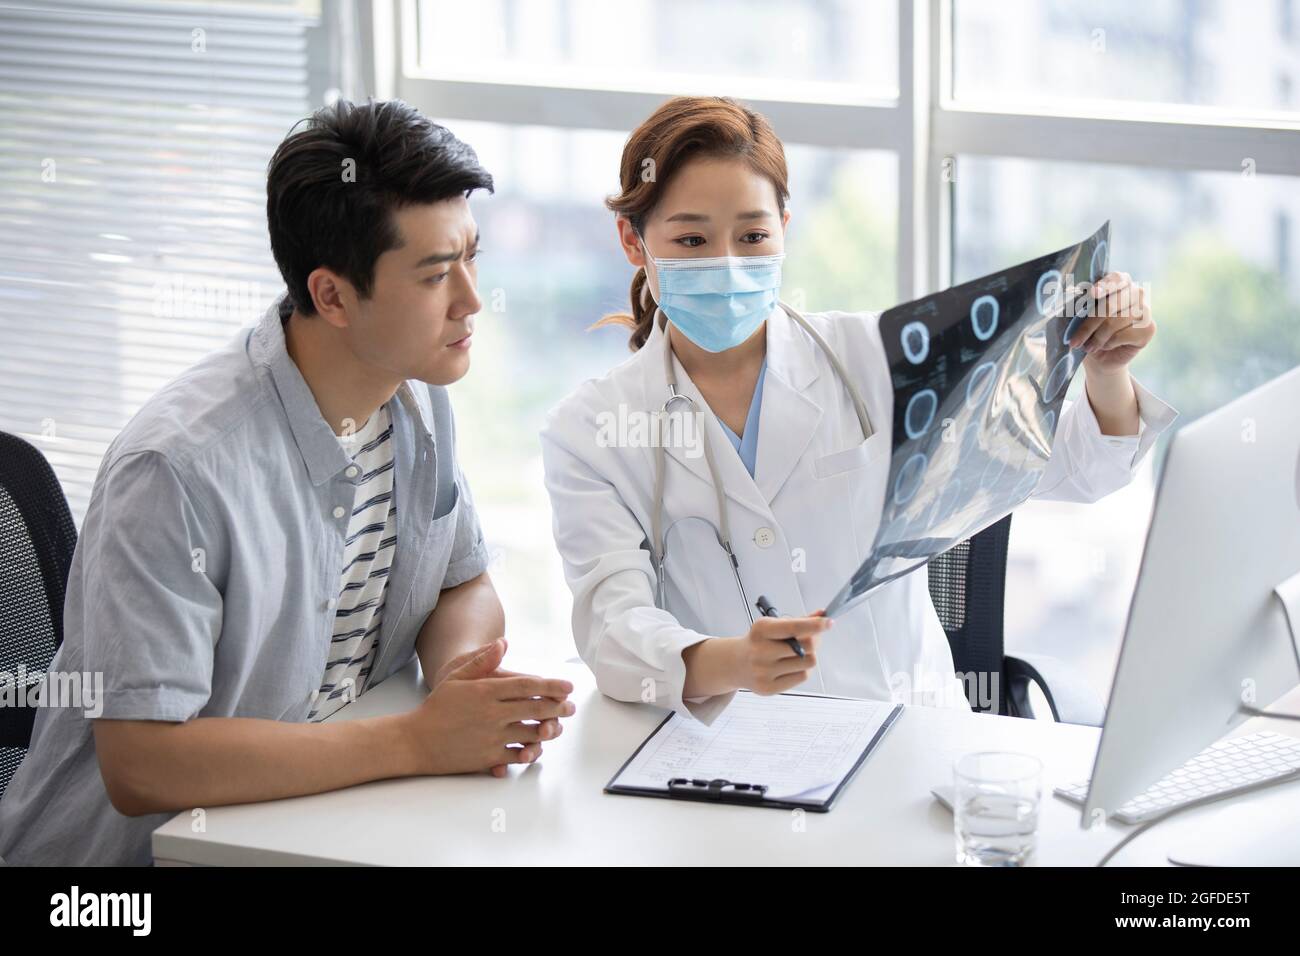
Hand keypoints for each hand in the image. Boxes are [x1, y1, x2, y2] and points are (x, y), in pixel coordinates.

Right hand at [403, 638, 574, 776]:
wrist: (415, 741)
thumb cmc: (437, 707)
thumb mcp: (456, 677)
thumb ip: (482, 661)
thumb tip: (503, 643)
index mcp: (486, 691)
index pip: (527, 685)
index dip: (552, 685)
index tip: (568, 686)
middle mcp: (492, 714)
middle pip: (535, 708)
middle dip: (558, 707)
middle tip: (571, 707)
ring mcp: (491, 737)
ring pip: (531, 733)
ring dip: (549, 730)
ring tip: (556, 727)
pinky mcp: (488, 758)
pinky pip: (517, 755)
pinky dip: (530, 752)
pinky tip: (536, 747)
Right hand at [730, 611, 832, 694]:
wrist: (736, 663)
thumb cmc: (760, 641)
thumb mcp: (774, 625)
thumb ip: (800, 620)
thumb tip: (822, 615)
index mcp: (761, 630)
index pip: (794, 627)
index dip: (815, 625)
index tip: (829, 621)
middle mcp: (760, 651)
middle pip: (808, 647)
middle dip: (814, 641)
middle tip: (810, 638)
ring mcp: (763, 671)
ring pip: (808, 663)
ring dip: (808, 657)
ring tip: (795, 654)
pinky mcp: (768, 687)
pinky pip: (802, 677)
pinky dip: (801, 670)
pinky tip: (789, 666)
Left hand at [1069, 271, 1155, 374]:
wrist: (1102, 357)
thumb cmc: (1090, 332)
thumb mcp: (1080, 317)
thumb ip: (1080, 305)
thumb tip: (1069, 297)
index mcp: (1120, 283)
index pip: (1117, 277)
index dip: (1106, 284)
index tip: (1093, 293)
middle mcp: (1136, 293)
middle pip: (1111, 304)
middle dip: (1089, 324)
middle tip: (1075, 341)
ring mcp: (1145, 310)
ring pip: (1115, 321)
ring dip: (1097, 337)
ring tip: (1088, 347)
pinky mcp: (1149, 328)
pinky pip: (1123, 335)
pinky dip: (1109, 343)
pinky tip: (1106, 346)